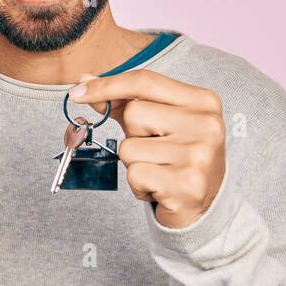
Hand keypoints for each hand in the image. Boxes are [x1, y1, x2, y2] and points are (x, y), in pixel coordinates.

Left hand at [69, 70, 226, 229]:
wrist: (206, 204)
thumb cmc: (176, 157)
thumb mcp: (157, 124)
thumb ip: (123, 103)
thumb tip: (84, 82)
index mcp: (203, 101)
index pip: (145, 81)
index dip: (108, 85)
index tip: (78, 92)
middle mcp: (206, 124)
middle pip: (134, 114)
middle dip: (132, 135)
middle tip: (156, 152)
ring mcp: (198, 155)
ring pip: (129, 148)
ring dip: (134, 164)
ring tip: (159, 171)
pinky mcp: (186, 184)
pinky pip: (135, 174)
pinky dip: (139, 185)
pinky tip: (160, 188)